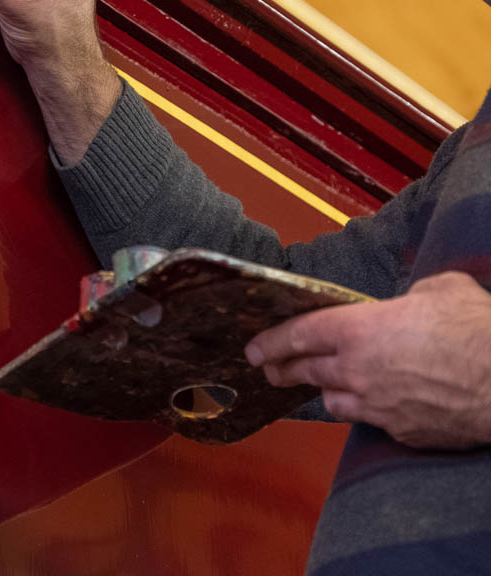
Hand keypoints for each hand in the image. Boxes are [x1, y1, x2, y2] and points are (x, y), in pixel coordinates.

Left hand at [245, 271, 490, 448]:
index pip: (298, 334)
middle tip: (269, 369)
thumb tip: (414, 300)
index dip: (271, 341)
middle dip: (282, 369)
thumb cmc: (476, 330)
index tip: (253, 348)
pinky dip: (367, 410)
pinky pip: (372, 420)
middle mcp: (358, 370)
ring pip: (334, 401)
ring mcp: (379, 405)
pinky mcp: (403, 431)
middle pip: (306, 371)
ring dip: (326, 391)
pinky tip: (374, 403)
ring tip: (323, 384)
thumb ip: (411, 295)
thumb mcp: (439, 290)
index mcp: (359, 330)